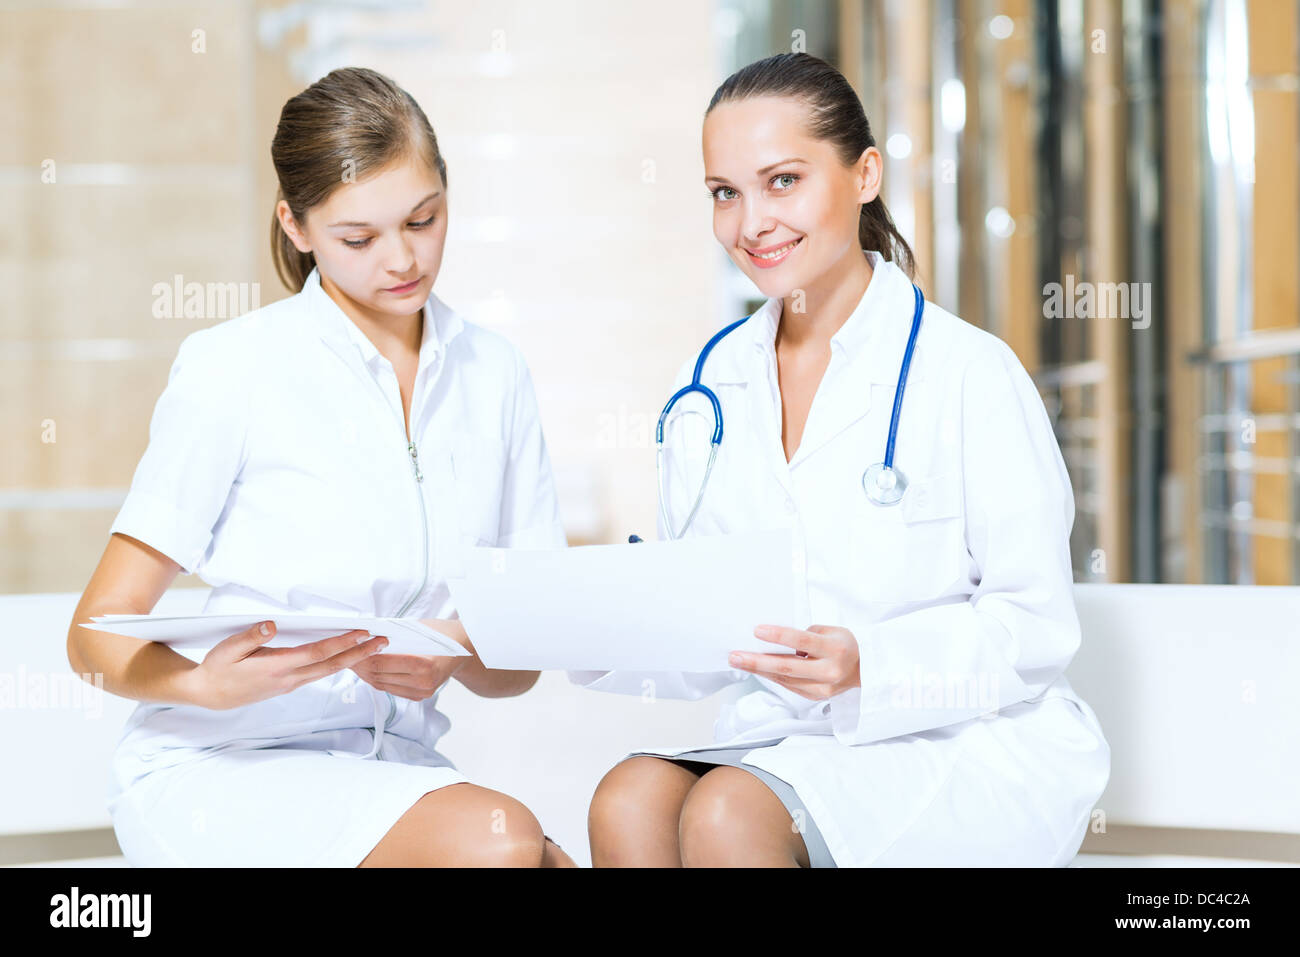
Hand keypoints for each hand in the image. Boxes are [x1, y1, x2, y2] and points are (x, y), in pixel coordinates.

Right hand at [190, 621, 388, 709]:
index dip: (342, 643)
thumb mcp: (227, 649)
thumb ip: (250, 636)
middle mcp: (289, 678)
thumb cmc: (218, 668)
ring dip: (353, 659)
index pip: (317, 653)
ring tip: (373, 647)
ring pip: (328, 671)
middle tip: (383, 641)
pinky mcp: (289, 685)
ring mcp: (291, 684)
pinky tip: (348, 657)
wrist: (209, 695)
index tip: (362, 633)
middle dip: (360, 653)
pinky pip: (319, 674)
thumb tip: (271, 625)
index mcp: (277, 667)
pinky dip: (337, 664)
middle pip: (331, 665)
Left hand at [348, 618, 475, 701]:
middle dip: (360, 666)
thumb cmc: (443, 633)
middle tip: (345, 655)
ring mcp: (422, 692)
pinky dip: (377, 680)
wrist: (466, 649)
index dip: (361, 657)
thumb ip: (395, 635)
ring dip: (366, 674)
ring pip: (382, 685)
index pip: (381, 663)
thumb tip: (365, 636)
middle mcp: (424, 683)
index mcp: (424, 664)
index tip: (348, 648)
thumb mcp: (419, 628)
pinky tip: (368, 670)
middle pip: (379, 676)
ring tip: (353, 662)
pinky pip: (391, 689)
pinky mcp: (420, 696)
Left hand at [728, 625, 860, 700]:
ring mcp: (822, 688)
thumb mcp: (831, 631)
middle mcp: (829, 671)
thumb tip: (777, 642)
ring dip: (759, 670)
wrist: (866, 669)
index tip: (756, 630)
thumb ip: (806, 635)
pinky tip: (758, 669)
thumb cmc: (845, 644)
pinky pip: (789, 685)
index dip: (779, 636)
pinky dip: (772, 676)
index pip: (803, 641)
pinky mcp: (816, 697)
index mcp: (835, 649)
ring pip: (785, 679)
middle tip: (735, 656)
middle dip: (757, 662)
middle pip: (787, 667)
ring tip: (739, 661)